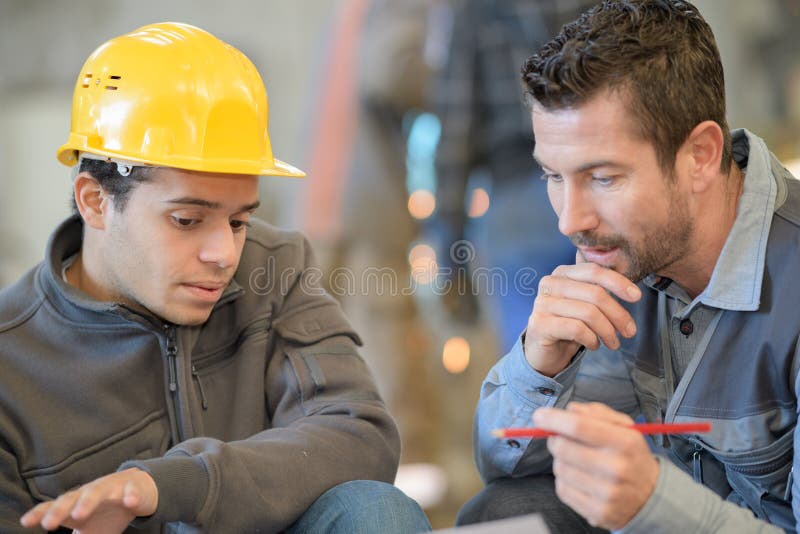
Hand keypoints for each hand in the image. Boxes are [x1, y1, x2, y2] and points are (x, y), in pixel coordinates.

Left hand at [20, 468, 157, 533]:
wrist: (138, 491)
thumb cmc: (108, 513)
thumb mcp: (90, 531)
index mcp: (76, 504)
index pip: (55, 507)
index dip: (40, 513)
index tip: (26, 522)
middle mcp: (89, 493)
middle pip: (72, 498)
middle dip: (59, 510)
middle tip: (49, 523)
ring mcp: (111, 488)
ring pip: (96, 492)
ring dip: (87, 502)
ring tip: (78, 515)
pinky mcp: (132, 487)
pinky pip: (130, 490)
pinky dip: (130, 495)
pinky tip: (129, 502)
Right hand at [524, 256, 640, 376]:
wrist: (544, 351)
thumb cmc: (568, 325)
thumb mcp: (585, 304)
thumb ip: (600, 289)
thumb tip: (632, 289)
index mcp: (562, 273)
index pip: (594, 270)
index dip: (618, 282)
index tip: (636, 297)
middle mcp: (550, 284)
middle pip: (595, 294)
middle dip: (618, 314)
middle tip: (630, 331)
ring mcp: (542, 304)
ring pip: (588, 313)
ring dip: (607, 331)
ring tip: (613, 342)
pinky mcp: (539, 324)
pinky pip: (576, 329)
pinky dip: (591, 339)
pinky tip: (593, 345)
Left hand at [534, 402, 658, 529]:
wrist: (651, 496)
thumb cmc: (630, 455)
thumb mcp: (625, 428)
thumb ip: (597, 413)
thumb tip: (569, 409)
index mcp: (625, 442)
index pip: (579, 427)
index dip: (553, 419)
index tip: (539, 416)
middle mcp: (617, 468)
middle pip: (564, 448)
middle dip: (554, 439)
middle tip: (559, 438)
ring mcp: (607, 493)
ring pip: (559, 469)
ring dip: (560, 460)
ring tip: (575, 459)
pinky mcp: (597, 512)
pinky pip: (562, 489)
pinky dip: (564, 479)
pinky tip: (579, 477)